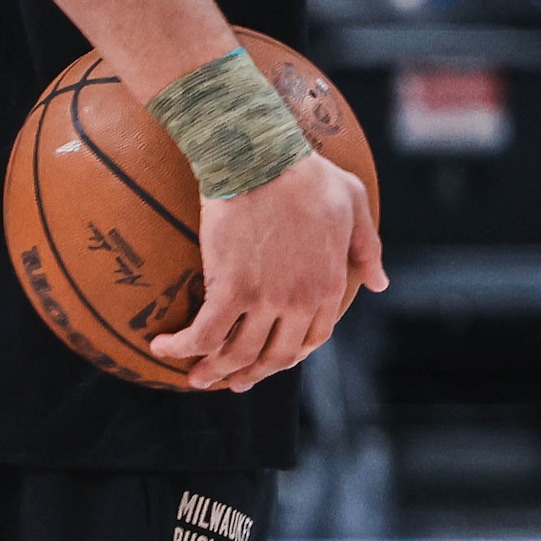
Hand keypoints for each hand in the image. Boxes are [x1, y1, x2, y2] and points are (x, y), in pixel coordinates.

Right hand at [155, 153, 384, 390]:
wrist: (262, 159)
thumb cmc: (306, 175)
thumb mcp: (355, 206)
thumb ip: (367, 248)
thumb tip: (379, 283)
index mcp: (329, 284)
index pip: (313, 338)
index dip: (290, 354)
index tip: (272, 358)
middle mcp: (300, 300)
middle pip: (276, 356)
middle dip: (252, 374)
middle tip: (232, 381)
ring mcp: (266, 298)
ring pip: (237, 352)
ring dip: (213, 371)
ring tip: (195, 378)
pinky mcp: (230, 289)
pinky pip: (204, 334)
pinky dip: (181, 347)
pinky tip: (161, 348)